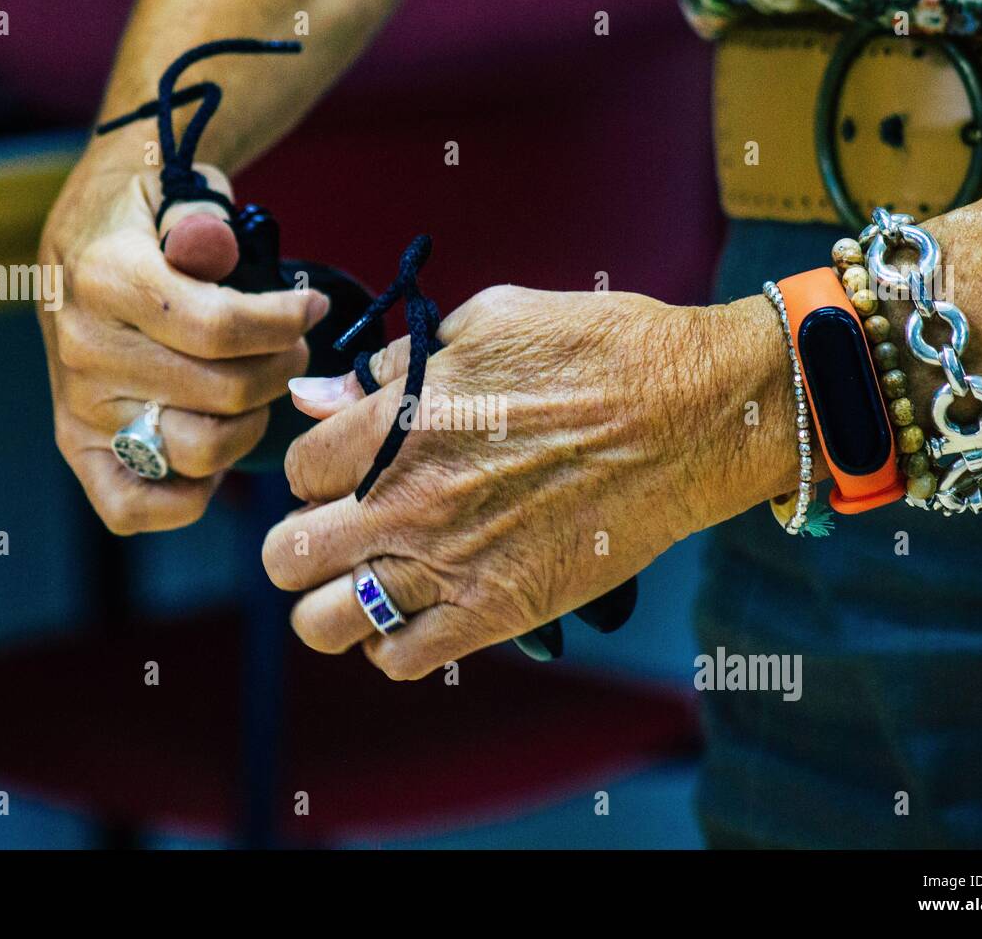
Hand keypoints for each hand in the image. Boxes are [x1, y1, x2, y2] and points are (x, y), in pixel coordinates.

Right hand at [37, 158, 328, 533]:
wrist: (82, 234)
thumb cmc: (149, 214)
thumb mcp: (181, 190)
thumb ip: (204, 221)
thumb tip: (217, 252)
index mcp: (106, 277)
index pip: (220, 329)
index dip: (285, 324)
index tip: (312, 307)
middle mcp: (84, 348)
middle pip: (223, 393)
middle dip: (282, 368)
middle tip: (294, 347)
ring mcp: (79, 404)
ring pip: (197, 451)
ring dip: (252, 425)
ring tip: (259, 389)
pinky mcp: (77, 444)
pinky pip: (132, 508)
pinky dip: (187, 496)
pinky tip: (217, 448)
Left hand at [262, 285, 795, 678]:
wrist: (696, 414)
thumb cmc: (600, 351)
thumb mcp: (487, 323)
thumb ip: (393, 369)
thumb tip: (321, 397)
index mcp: (397, 425)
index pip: (295, 469)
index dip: (317, 470)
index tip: (347, 469)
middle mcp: (408, 502)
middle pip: (285, 556)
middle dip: (302, 540)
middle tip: (342, 528)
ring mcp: (449, 565)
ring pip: (324, 622)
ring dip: (332, 602)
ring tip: (367, 579)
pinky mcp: (499, 613)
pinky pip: (401, 660)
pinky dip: (394, 643)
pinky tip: (420, 610)